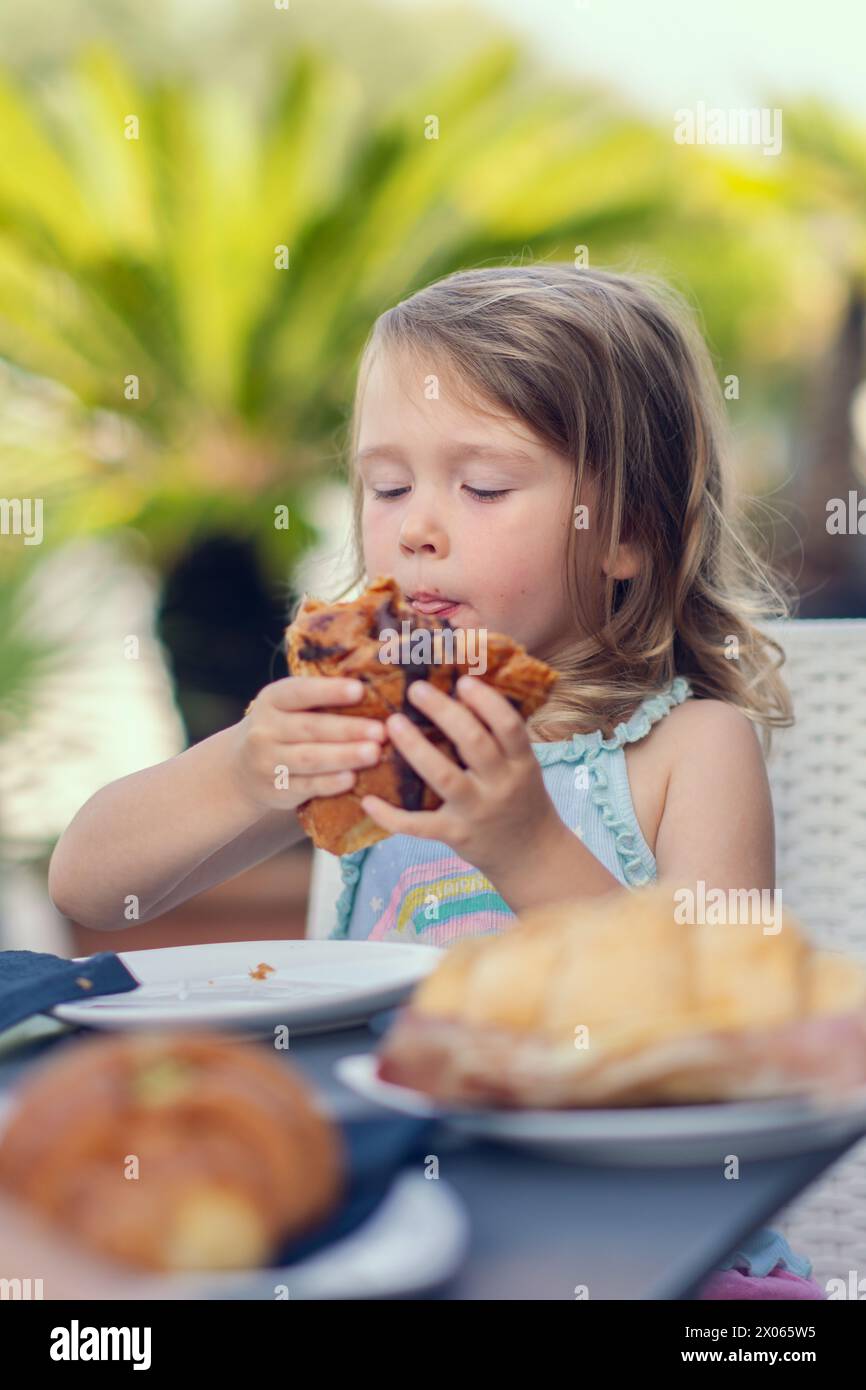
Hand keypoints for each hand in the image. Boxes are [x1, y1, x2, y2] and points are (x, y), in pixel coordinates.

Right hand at [228, 676, 386, 813]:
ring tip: (374, 753)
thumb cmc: (282, 728)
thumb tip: (373, 689)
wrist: (241, 769)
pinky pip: (307, 786)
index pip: (300, 692)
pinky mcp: (277, 789)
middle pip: (310, 728)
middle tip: (381, 730)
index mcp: (272, 700)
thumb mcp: (287, 706)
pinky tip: (352, 779)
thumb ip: (319, 698)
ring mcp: (268, 762)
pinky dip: (330, 783)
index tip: (360, 690)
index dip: (329, 691)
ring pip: (309, 759)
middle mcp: (265, 730)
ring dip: (344, 756)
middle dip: (348, 729)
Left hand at [359, 674, 560, 878]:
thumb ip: (499, 737)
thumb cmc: (521, 798)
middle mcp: (501, 785)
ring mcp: (477, 811)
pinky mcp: (455, 835)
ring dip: (416, 748)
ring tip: (392, 724)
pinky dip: (391, 815)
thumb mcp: (523, 766)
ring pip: (444, 777)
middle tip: (416, 689)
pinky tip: (368, 800)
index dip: (486, 701)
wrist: (532, 855)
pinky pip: (419, 825)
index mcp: (521, 762)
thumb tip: (462, 690)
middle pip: (474, 743)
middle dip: (444, 713)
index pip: (508, 726)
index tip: (463, 681)